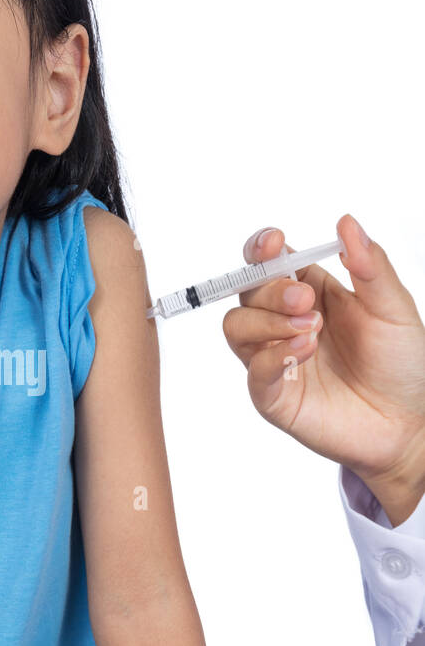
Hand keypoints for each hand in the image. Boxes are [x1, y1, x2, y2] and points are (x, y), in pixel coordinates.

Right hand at [222, 215, 424, 522]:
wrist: (408, 423)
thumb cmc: (400, 365)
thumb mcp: (393, 308)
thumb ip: (370, 266)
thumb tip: (347, 223)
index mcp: (311, 293)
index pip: (269, 262)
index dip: (262, 248)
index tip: (275, 242)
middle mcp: (284, 323)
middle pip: (247, 290)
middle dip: (271, 289)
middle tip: (307, 302)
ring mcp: (276, 359)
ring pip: (237, 327)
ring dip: (267, 320)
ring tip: (311, 328)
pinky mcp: (274, 396)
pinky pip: (254, 371)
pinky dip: (274, 355)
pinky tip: (306, 348)